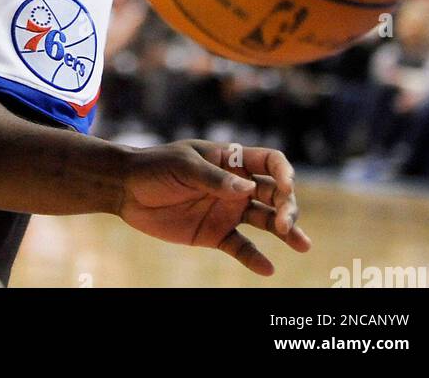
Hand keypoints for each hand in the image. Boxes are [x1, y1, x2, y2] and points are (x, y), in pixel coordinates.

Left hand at [113, 139, 310, 276]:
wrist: (126, 189)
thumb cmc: (155, 167)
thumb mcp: (183, 166)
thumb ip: (215, 178)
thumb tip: (249, 189)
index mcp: (229, 160)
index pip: (268, 162)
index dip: (283, 172)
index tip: (285, 186)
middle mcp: (235, 186)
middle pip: (274, 194)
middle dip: (287, 206)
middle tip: (285, 222)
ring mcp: (227, 210)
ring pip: (265, 221)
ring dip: (285, 231)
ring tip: (302, 244)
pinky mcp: (215, 234)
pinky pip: (241, 247)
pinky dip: (255, 258)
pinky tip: (267, 268)